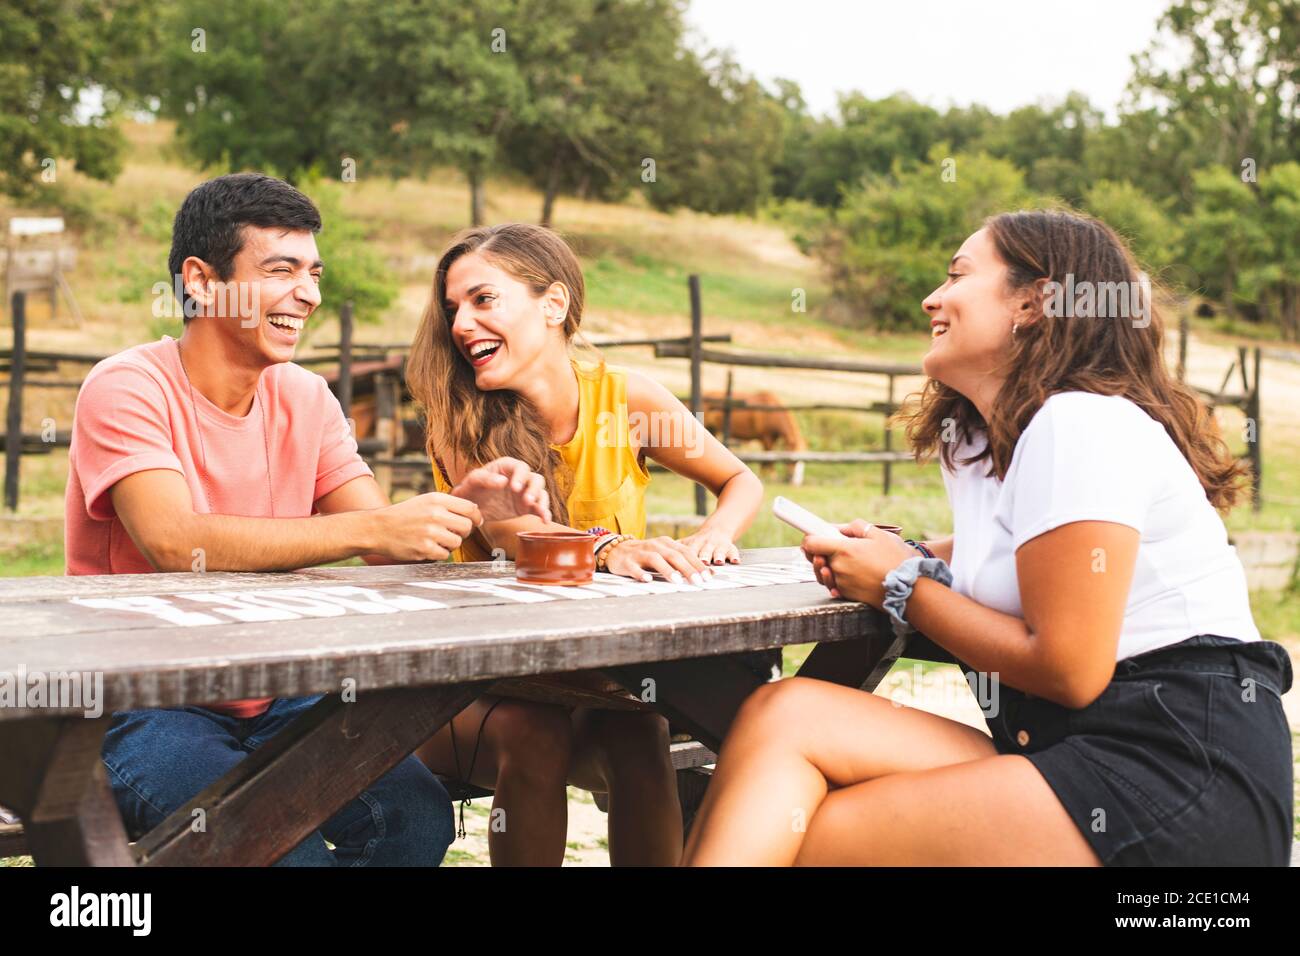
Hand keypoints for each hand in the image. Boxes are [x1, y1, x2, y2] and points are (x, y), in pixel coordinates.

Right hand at [374, 492, 483, 561]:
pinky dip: (439, 553)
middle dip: (463, 533)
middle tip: (453, 533)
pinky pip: (445, 555)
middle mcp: (435, 514)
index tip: (474, 522)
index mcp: (437, 500)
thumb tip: (475, 512)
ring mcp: (430, 532)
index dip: (476, 517)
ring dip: (450, 544)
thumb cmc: (404, 515)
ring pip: (457, 542)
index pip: (470, 508)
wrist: (378, 528)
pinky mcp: (424, 548)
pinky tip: (427, 547)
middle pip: (467, 527)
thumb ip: (448, 505)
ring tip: (437, 540)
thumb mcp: (425, 501)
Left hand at [451, 457, 550, 523]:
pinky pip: (539, 508)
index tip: (515, 488)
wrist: (470, 508)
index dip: (521, 476)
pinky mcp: (526, 507)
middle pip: (535, 479)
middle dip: (534, 489)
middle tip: (527, 500)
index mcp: (507, 467)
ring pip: (541, 493)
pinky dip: (544, 513)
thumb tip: (503, 481)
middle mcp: (519, 478)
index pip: (520, 467)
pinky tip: (545, 521)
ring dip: (542, 501)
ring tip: (540, 511)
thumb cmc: (470, 489)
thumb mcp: (473, 481)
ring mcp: (524, 493)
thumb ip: (486, 479)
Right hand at [604, 536, 712, 583]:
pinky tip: (647, 580)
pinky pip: (634, 567)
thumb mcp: (664, 555)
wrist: (617, 550)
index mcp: (666, 543)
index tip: (708, 576)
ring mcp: (640, 553)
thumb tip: (705, 574)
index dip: (697, 564)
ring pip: (655, 559)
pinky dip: (640, 573)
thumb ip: (682, 562)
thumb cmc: (646, 555)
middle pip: (674, 555)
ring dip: (667, 570)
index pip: (685, 552)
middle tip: (698, 581)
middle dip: (687, 568)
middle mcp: (654, 545)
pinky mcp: (626, 561)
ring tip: (677, 581)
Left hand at [678, 526, 739, 564]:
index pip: (687, 553)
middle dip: (702, 558)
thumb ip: (674, 552)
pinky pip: (733, 551)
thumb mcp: (686, 544)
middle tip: (700, 566)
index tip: (680, 570)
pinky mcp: (730, 547)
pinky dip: (734, 556)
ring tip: (718, 562)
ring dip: (718, 555)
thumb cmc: (698, 542)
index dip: (684, 560)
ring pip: (718, 550)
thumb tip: (655, 560)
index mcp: (693, 544)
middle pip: (703, 551)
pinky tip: (735, 561)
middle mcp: (705, 544)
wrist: (718, 528)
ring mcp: (718, 545)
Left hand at [802, 520, 917, 605]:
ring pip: (824, 573)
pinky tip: (840, 577)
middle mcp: (838, 568)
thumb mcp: (879, 535)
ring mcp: (842, 583)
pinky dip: (834, 580)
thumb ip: (856, 527)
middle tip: (828, 547)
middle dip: (820, 552)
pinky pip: (833, 586)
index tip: (810, 535)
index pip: (812, 543)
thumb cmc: (896, 560)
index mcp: (844, 550)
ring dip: (826, 567)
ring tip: (835, 561)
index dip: (809, 538)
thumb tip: (840, 529)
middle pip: (817, 558)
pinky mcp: (847, 595)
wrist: (909, 588)